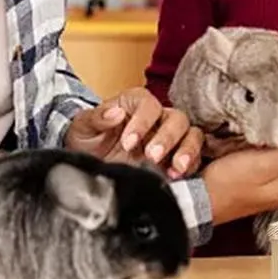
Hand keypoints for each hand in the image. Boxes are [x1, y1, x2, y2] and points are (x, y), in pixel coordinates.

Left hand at [65, 88, 203, 177]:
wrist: (90, 164)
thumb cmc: (88, 139)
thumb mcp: (83, 127)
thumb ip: (96, 118)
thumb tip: (114, 113)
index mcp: (136, 103)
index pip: (149, 105)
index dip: (142, 122)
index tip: (128, 142)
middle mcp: (158, 117)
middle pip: (176, 118)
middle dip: (167, 138)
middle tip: (152, 156)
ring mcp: (170, 137)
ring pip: (192, 134)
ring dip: (187, 150)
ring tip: (176, 167)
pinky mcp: (175, 157)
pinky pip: (194, 157)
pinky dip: (190, 165)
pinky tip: (177, 175)